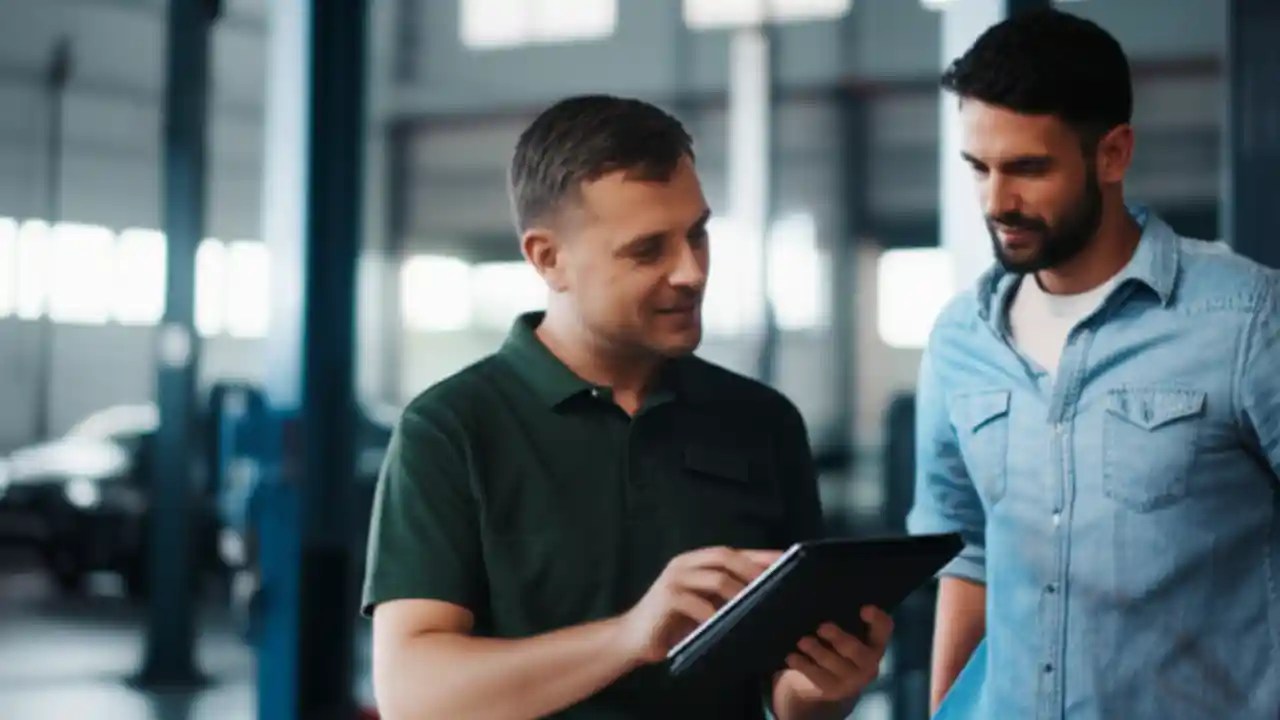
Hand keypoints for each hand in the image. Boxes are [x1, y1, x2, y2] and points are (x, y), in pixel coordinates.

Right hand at [615, 546, 780, 665]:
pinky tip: (729, 625)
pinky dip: (717, 614)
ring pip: (716, 578)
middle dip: (752, 568)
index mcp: (693, 561)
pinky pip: (699, 604)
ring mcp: (674, 579)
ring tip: (758, 606)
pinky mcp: (667, 598)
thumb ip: (723, 595)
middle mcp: (683, 564)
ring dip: (740, 592)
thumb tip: (764, 593)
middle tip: (775, 584)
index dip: (758, 554)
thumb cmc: (671, 624)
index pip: (731, 552)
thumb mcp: (701, 605)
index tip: (785, 560)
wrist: (631, 638)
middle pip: (724, 556)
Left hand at [773, 606, 893, 712]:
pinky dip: (804, 666)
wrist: (824, 681)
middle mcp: (869, 661)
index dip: (877, 619)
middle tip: (822, 626)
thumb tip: (796, 573)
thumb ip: (832, 607)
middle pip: (859, 651)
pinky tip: (791, 656)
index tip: (864, 608)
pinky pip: (819, 679)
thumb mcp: (839, 625)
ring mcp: (853, 679)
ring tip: (802, 641)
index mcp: (874, 641)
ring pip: (837, 666)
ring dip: (818, 652)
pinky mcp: (834, 691)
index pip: (884, 628)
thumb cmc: (831, 642)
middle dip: (840, 638)